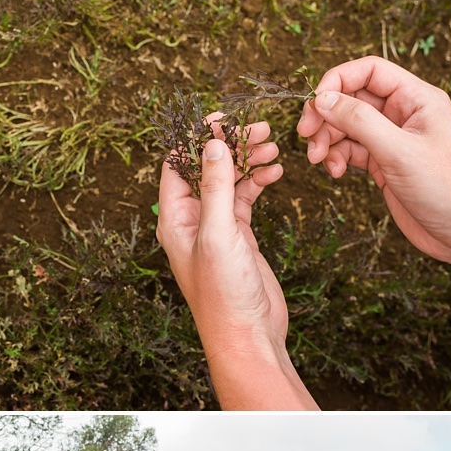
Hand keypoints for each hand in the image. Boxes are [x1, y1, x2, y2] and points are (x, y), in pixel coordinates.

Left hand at [158, 122, 315, 409]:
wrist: (247, 334)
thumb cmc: (224, 294)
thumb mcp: (218, 234)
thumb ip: (214, 187)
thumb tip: (212, 144)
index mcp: (173, 219)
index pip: (177, 165)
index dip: (197, 138)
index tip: (224, 117)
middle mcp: (190, 221)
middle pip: (205, 167)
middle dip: (231, 145)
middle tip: (261, 129)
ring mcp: (215, 227)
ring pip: (228, 179)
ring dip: (249, 160)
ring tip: (274, 148)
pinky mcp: (238, 235)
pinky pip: (244, 196)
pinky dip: (259, 180)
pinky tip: (277, 171)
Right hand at [296, 57, 450, 298]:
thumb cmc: (448, 187)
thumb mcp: (399, 151)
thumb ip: (360, 122)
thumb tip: (323, 99)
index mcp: (416, 98)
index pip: (370, 71)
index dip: (337, 81)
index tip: (313, 104)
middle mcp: (403, 114)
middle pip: (353, 100)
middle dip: (326, 116)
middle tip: (306, 137)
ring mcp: (392, 140)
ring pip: (347, 128)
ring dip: (327, 141)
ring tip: (320, 161)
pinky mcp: (384, 165)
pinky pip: (351, 152)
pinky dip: (337, 159)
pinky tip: (334, 173)